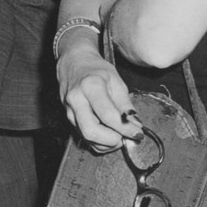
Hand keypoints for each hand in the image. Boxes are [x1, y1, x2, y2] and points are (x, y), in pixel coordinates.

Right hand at [56, 35, 139, 153]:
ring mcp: (69, 111)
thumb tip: (135, 125)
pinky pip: (84, 137)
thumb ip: (125, 104)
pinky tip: (109, 134)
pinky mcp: (69, 119)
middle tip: (125, 137)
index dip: (125, 128)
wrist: (74, 63)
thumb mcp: (116, 80)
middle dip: (112, 140)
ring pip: (87, 138)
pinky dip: (99, 142)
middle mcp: (76, 100)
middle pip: (91, 131)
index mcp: (90, 86)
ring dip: (106, 144)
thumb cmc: (96, 70)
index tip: (137, 133)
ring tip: (119, 136)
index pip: (107, 115)